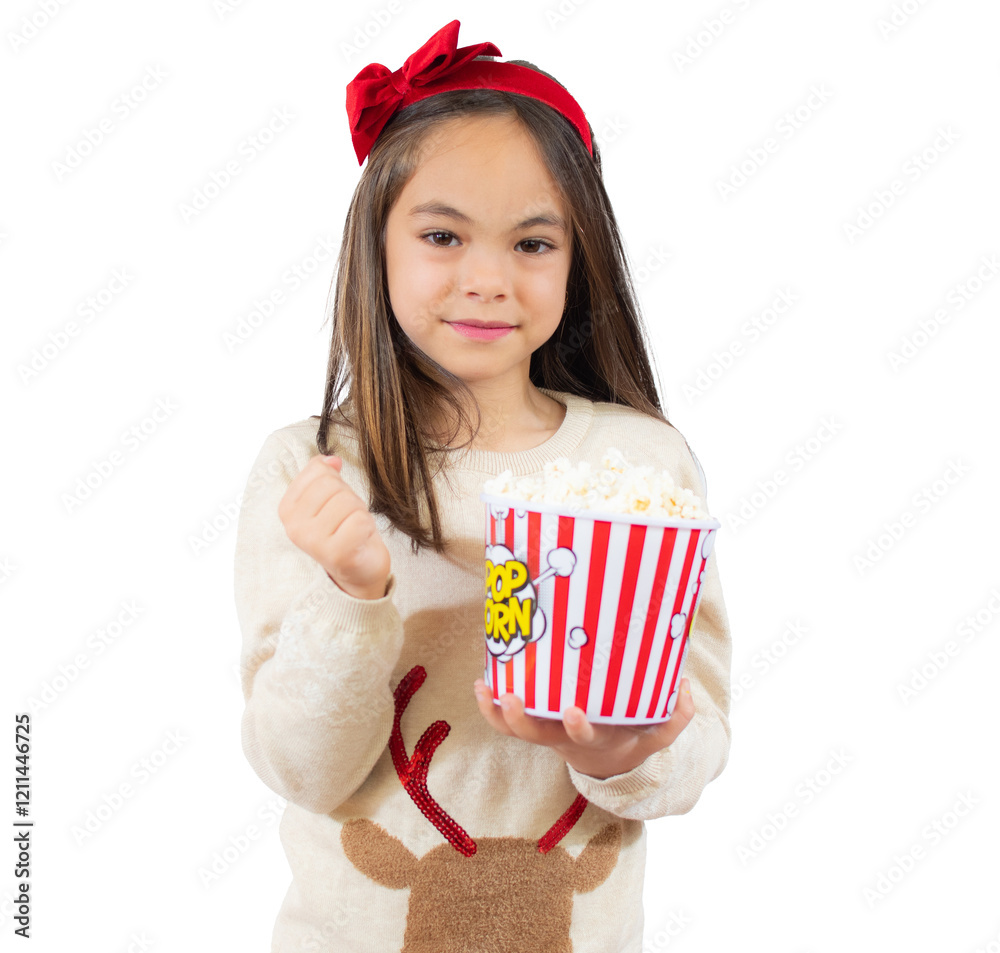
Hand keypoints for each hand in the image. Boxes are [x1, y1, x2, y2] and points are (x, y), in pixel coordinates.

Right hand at [278, 454, 390, 600]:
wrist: (359, 569)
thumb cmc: (344, 530)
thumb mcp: (329, 498)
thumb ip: (324, 474)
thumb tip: (331, 460)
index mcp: (287, 509)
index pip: (317, 470)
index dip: (336, 482)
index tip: (334, 503)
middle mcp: (294, 527)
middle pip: (333, 485)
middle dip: (349, 498)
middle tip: (347, 519)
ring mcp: (313, 542)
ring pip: (348, 501)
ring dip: (359, 513)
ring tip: (353, 530)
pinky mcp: (336, 554)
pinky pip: (360, 520)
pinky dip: (367, 527)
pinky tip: (360, 540)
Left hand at [473, 677, 694, 779]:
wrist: (606, 762)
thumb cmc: (631, 740)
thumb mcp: (656, 736)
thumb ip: (676, 718)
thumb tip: (686, 687)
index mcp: (592, 741)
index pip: (582, 737)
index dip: (577, 726)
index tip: (573, 710)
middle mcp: (561, 739)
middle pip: (535, 736)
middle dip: (521, 719)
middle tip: (513, 697)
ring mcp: (544, 733)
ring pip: (513, 730)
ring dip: (497, 712)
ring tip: (485, 686)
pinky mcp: (533, 724)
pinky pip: (504, 722)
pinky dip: (490, 708)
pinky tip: (483, 683)